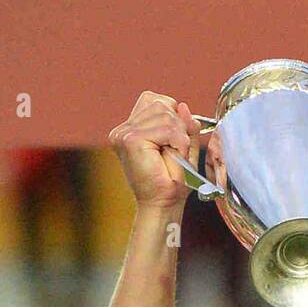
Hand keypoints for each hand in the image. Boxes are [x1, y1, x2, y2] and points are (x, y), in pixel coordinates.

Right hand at [108, 91, 201, 210]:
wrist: (163, 206)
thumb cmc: (171, 184)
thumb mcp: (183, 148)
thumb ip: (185, 126)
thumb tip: (182, 105)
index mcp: (130, 129)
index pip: (153, 100)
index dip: (172, 115)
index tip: (174, 141)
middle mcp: (123, 130)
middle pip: (160, 104)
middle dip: (178, 126)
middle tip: (176, 152)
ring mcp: (124, 134)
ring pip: (165, 114)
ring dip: (179, 136)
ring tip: (175, 157)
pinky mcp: (130, 140)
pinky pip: (166, 127)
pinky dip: (178, 142)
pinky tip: (174, 157)